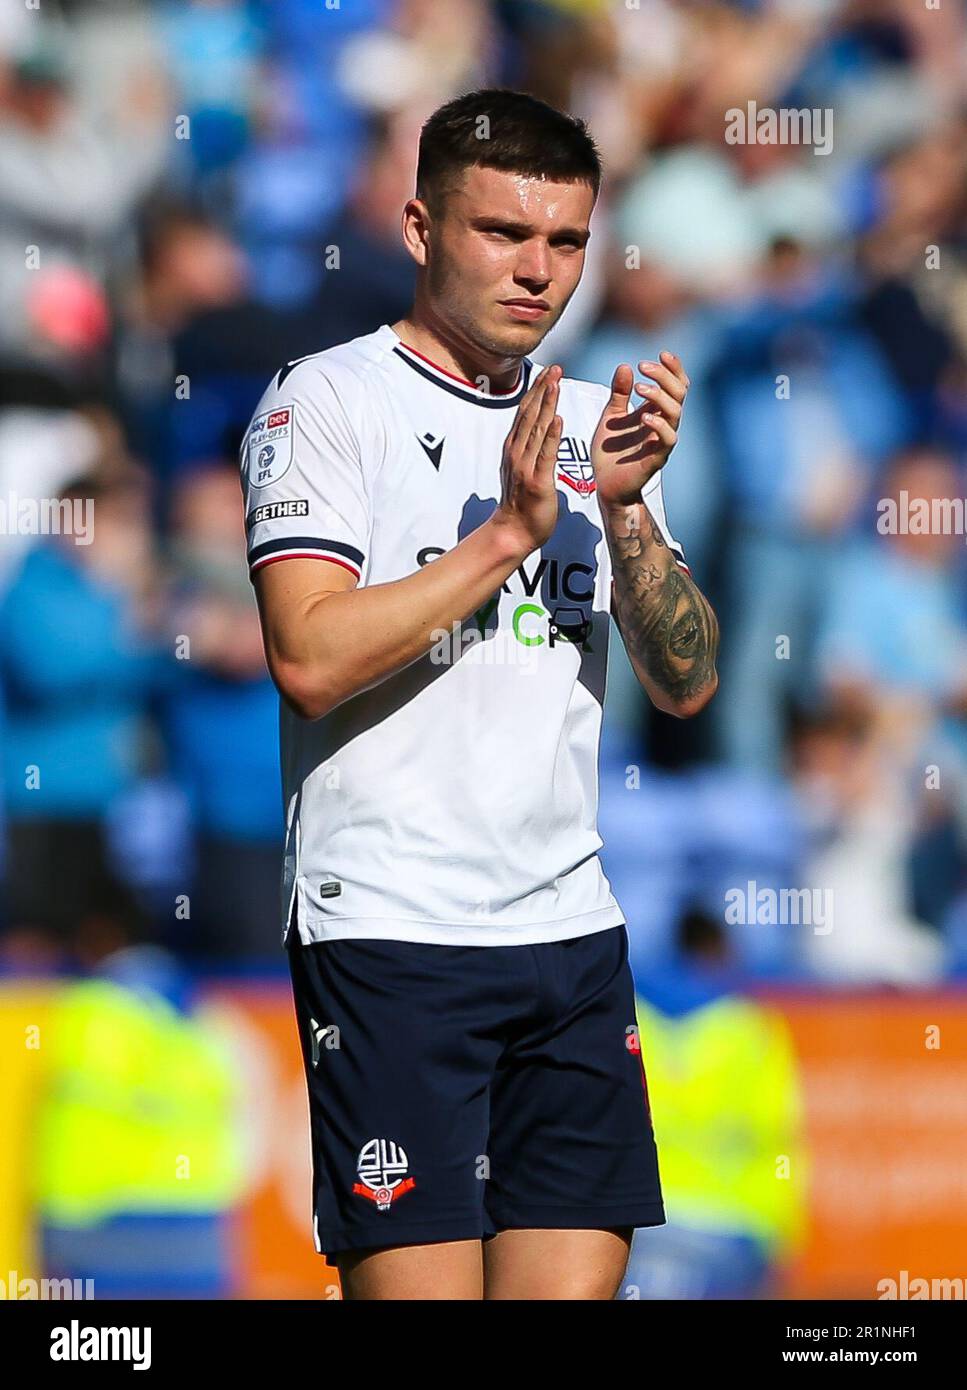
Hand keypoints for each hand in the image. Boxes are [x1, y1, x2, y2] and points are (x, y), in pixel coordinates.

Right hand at [492, 365, 562, 555]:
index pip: (525, 413)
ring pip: (537, 429)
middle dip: (542, 389)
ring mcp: (525, 466)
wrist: (514, 532)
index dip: (536, 390)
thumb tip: (528, 435)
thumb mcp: (520, 470)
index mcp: (514, 448)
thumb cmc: (522, 504)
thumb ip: (525, 450)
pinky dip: (551, 436)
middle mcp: (517, 453)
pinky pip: (545, 455)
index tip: (548, 372)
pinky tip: (558, 419)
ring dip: (547, 404)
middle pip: (530, 415)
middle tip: (555, 368)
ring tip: (556, 383)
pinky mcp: (537, 481)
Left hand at [591, 351, 688, 509]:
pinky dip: (658, 426)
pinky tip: (644, 416)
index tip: (662, 353)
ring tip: (640, 388)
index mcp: (655, 412)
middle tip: (644, 366)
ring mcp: (661, 442)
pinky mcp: (655, 459)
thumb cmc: (611, 453)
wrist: (605, 486)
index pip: (675, 385)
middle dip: (665, 376)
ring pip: (675, 414)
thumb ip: (619, 394)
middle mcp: (663, 425)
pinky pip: (667, 440)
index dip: (673, 369)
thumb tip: (625, 366)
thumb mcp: (611, 417)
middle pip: (679, 394)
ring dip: (660, 397)